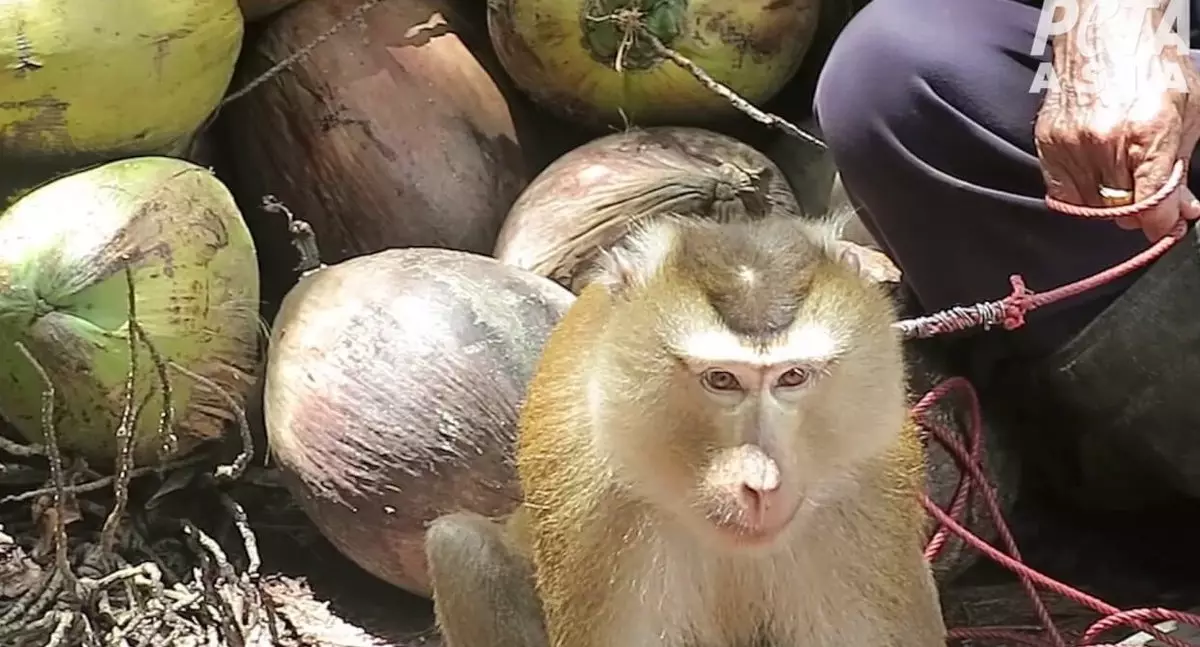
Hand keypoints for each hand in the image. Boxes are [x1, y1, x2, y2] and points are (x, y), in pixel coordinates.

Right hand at [1034, 24, 1199, 240]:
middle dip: (1138, 208)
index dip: (1159, 223)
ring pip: (1090, 204)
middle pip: (1121, 208)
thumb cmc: (1150, 64)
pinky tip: (1094, 176)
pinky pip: (1061, 191)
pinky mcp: (1048, 141)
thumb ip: (1181, 165)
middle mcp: (1107, 141)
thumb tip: (1181, 209)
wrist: (1106, 31)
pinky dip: (1079, 193)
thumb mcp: (1185, 112)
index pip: (1151, 204)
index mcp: (1149, 131)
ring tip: (1119, 179)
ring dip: (1107, 202)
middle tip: (1146, 197)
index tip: (1162, 227)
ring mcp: (1072, 143)